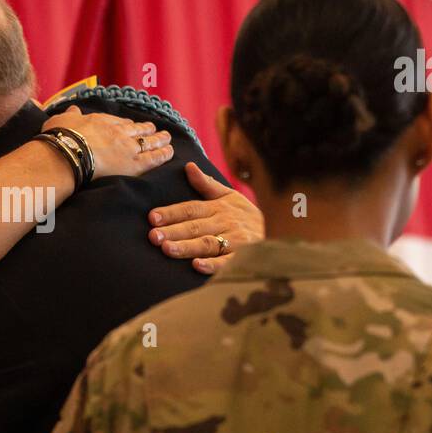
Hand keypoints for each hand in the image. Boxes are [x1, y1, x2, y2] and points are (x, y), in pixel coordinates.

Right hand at [42, 105, 172, 179]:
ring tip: (167, 138)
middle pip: (137, 130)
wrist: (69, 152)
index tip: (132, 125)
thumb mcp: (61, 120)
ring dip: (159, 139)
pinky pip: (154, 158)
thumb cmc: (61, 137)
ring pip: (149, 141)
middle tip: (155, 129)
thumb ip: (69, 115)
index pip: (120, 123)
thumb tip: (72, 109)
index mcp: (102, 122)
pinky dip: (163, 154)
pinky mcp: (134, 164)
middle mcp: (118, 132)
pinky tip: (170, 151)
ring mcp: (128, 147)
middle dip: (147, 129)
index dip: (128, 125)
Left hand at [147, 161, 264, 272]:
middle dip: (173, 231)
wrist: (279, 231)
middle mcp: (225, 222)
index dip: (171, 213)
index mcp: (218, 207)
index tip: (152, 217)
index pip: (191, 209)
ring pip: (208, 243)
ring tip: (167, 249)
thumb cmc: (245, 215)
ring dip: (187, 247)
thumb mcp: (228, 196)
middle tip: (153, 236)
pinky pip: (227, 261)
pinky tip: (197, 266)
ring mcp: (235, 240)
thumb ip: (206, 184)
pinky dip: (213, 265)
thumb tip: (188, 166)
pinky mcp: (244, 257)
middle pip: (195, 227)